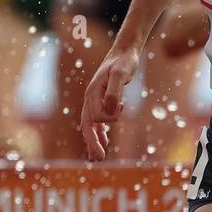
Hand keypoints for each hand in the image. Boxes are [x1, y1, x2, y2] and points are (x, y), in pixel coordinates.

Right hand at [81, 45, 139, 160]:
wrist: (125, 52)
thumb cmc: (124, 62)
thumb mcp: (121, 74)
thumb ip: (114, 91)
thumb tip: (110, 109)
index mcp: (92, 93)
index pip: (95, 117)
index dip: (109, 119)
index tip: (122, 105)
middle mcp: (90, 98)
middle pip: (87, 126)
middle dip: (92, 143)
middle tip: (98, 160)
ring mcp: (95, 100)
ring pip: (90, 126)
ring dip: (93, 142)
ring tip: (96, 158)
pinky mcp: (103, 100)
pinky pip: (97, 121)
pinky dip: (100, 132)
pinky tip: (105, 141)